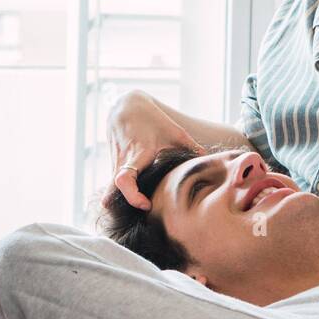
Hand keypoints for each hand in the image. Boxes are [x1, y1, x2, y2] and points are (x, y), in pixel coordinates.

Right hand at [107, 91, 203, 211]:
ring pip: (110, 190)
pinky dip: (122, 195)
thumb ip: (190, 146)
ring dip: (120, 203)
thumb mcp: (173, 130)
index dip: (133, 196)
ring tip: (142, 208)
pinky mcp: (114, 166)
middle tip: (143, 212)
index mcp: (137, 153)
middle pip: (111, 191)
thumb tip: (208, 161)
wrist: (125, 107)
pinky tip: (137, 200)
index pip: (125, 179)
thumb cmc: (151, 119)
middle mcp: (122, 162)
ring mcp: (115, 165)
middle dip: (121, 206)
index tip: (146, 205)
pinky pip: (113, 186)